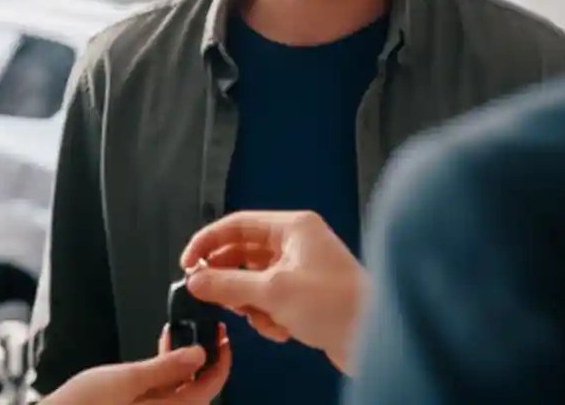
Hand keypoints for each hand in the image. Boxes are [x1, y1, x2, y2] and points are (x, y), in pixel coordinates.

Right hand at [42, 325, 230, 404]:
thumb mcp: (126, 379)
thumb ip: (165, 367)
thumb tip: (199, 355)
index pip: (210, 387)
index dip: (221, 361)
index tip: (224, 337)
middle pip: (198, 389)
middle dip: (203, 359)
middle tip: (205, 330)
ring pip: (180, 390)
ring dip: (184, 364)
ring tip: (179, 335)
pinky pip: (163, 394)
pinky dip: (166, 374)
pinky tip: (159, 355)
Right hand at [180, 210, 367, 373]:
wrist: (377, 340)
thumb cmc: (338, 305)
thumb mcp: (273, 293)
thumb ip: (228, 285)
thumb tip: (195, 280)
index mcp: (294, 228)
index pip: (237, 224)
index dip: (208, 242)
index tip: (187, 263)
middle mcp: (298, 243)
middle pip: (244, 254)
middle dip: (229, 279)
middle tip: (211, 295)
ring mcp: (302, 270)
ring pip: (254, 281)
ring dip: (250, 303)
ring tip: (259, 316)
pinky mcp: (306, 296)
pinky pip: (271, 300)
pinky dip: (269, 316)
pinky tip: (281, 329)